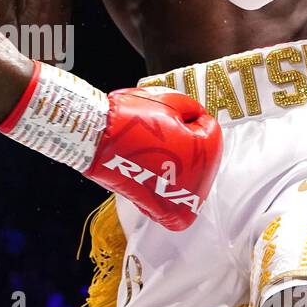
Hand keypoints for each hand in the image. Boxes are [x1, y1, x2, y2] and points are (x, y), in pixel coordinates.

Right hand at [0, 62, 221, 230]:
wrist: (98, 138)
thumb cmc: (133, 117)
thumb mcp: (170, 100)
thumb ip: (192, 110)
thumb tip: (195, 122)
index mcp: (207, 149)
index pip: (209, 128)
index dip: (189, 118)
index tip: (169, 117)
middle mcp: (200, 178)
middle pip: (204, 157)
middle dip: (189, 144)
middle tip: (162, 135)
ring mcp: (179, 196)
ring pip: (192, 181)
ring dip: (181, 168)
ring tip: (156, 154)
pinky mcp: (158, 206)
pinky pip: (174, 202)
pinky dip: (167, 189)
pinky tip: (152, 173)